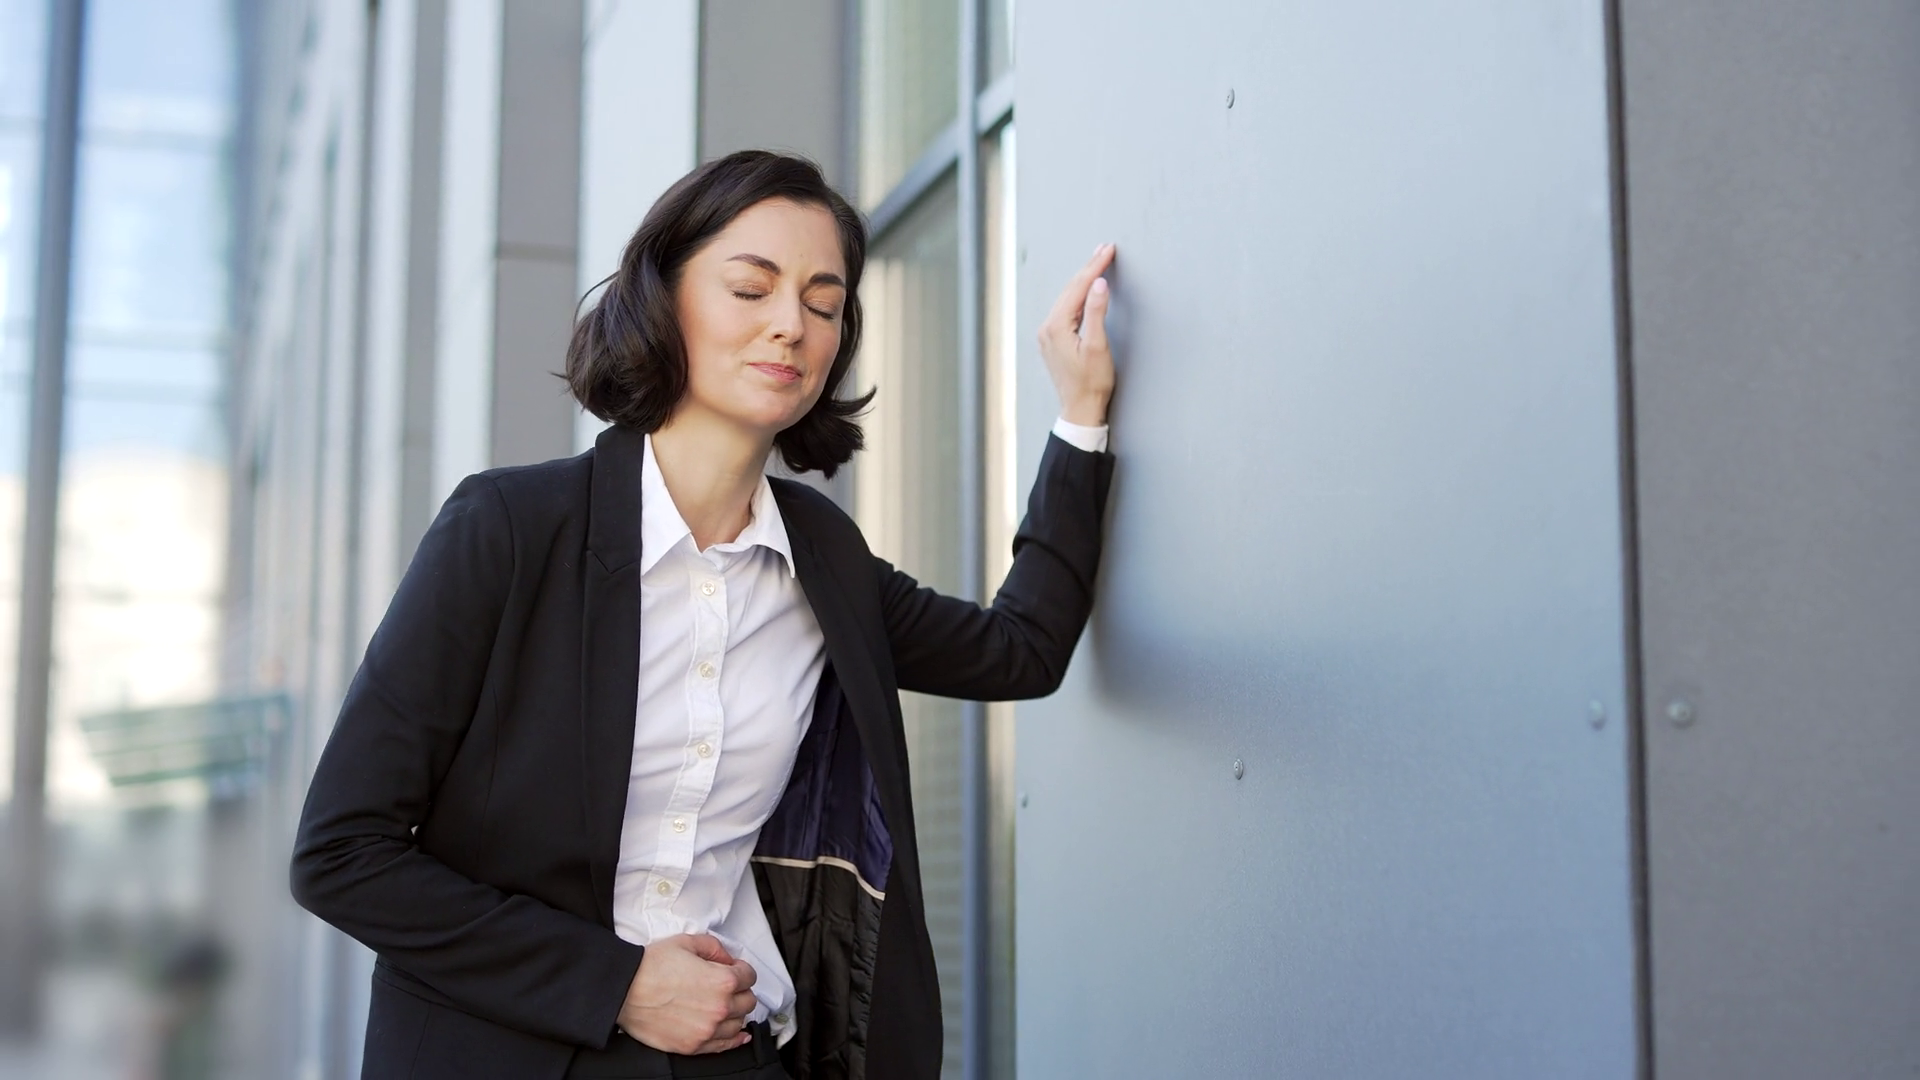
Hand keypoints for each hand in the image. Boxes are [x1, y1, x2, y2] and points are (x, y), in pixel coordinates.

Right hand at [616, 934, 758, 1054]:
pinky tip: (738, 1034)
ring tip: (723, 1007)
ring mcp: (708, 1029)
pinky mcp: (694, 1045)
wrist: (624, 990)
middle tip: (728, 987)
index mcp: (723, 980)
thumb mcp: (686, 943)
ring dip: (734, 1013)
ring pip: (739, 1023)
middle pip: (747, 1001)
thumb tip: (726, 958)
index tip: (735, 971)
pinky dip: (734, 1039)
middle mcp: (720, 1007)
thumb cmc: (650, 967)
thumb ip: (714, 947)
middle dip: (740, 991)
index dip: (741, 970)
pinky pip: (725, 1046)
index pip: (750, 976)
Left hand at [1038, 242, 1117, 426]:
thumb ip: (1097, 312)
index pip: (1078, 288)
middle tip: (1105, 248)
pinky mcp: (1052, 339)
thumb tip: (1099, 284)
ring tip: (1098, 260)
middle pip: (1070, 289)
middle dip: (1089, 268)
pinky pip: (1065, 308)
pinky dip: (1077, 294)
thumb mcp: (1098, 346)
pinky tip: (1086, 287)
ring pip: (1066, 297)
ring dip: (1083, 279)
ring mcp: (1047, 333)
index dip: (1095, 267)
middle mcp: (1047, 327)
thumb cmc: (1092, 382)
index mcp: (1056, 326)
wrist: (1080, 409)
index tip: (1109, 249)